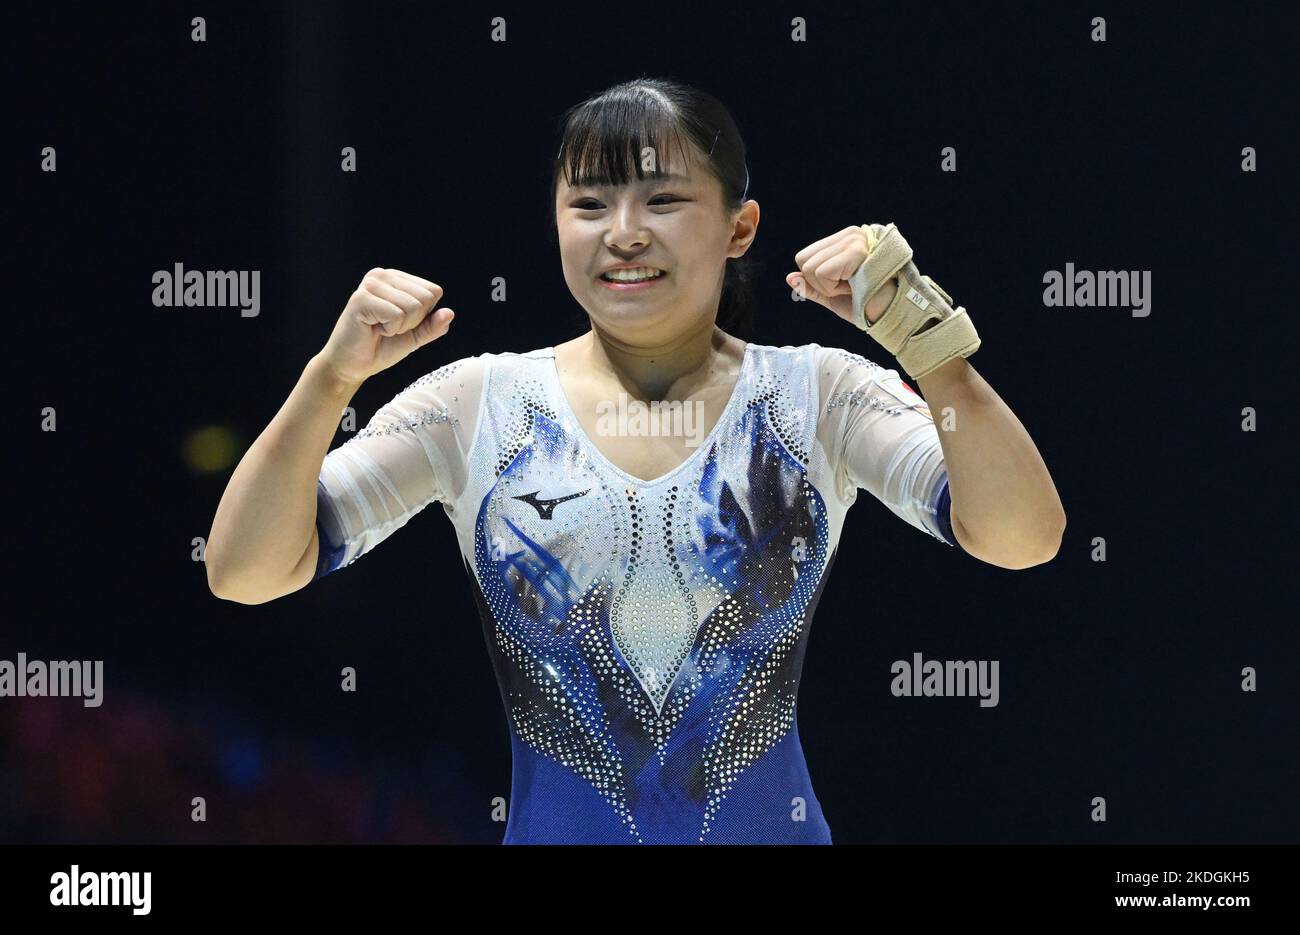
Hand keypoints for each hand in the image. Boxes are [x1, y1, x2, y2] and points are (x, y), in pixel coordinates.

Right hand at [318, 268, 454, 385]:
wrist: (352, 366)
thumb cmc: (380, 348)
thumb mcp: (415, 336)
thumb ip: (433, 325)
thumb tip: (449, 313)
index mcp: (396, 279)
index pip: (433, 291)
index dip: (423, 316)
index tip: (400, 323)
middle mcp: (382, 275)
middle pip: (426, 297)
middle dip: (413, 321)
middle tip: (389, 328)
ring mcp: (370, 284)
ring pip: (413, 306)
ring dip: (400, 326)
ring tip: (380, 328)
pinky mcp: (361, 298)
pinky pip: (397, 315)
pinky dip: (389, 329)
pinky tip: (373, 329)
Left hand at [787, 225, 896, 324]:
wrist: (889, 314)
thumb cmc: (866, 304)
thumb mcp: (832, 296)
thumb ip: (811, 287)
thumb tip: (790, 278)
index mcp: (844, 239)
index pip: (804, 257)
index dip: (817, 280)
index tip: (843, 285)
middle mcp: (850, 234)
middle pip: (804, 262)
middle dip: (822, 284)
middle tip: (848, 287)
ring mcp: (854, 240)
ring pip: (810, 269)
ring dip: (830, 287)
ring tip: (853, 286)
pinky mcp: (856, 250)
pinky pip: (821, 273)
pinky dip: (834, 288)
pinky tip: (854, 286)